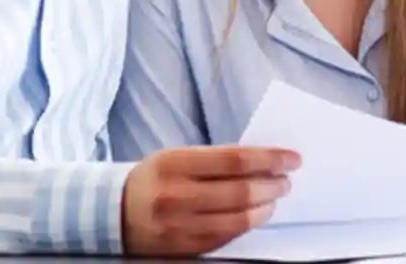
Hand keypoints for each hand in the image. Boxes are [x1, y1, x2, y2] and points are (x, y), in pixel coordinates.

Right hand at [123, 145, 300, 255]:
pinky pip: (226, 238)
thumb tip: (261, 161)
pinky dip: (246, 225)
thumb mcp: (177, 157)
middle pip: (240, 191)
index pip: (235, 160)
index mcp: (175, 164)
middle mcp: (176, 196)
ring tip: (274, 197)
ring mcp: (180, 227)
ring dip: (265, 208)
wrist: (114, 213)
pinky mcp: (185, 249)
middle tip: (286, 179)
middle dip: (272, 185)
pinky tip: (255, 215)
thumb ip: (215, 159)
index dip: (269, 158)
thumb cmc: (154, 179)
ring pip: (237, 220)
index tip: (292, 158)